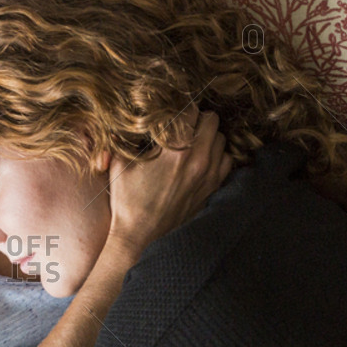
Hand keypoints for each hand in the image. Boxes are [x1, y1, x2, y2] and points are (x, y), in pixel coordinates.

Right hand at [104, 108, 232, 255]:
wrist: (141, 239)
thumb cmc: (128, 202)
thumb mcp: (119, 165)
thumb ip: (123, 139)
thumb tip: (123, 122)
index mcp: (176, 151)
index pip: (191, 111)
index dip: (180, 107)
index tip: (171, 112)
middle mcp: (199, 161)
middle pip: (212, 121)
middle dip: (197, 119)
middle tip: (182, 125)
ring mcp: (210, 176)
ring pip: (222, 140)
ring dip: (209, 137)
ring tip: (192, 142)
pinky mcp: (213, 189)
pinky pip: (227, 161)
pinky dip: (217, 156)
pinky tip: (201, 160)